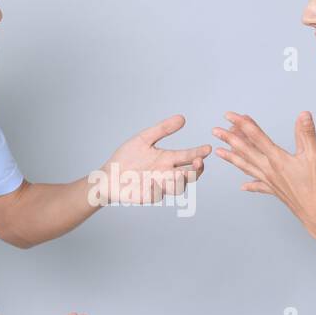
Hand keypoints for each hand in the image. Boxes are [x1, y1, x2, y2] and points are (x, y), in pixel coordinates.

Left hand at [97, 115, 211, 204]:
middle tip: (198, 162)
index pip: (188, 156)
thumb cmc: (126, 158)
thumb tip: (182, 118)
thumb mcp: (143, 139)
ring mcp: (160, 186)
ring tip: (177, 173)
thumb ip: (162, 129)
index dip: (199, 153)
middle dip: (196, 169)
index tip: (207, 148)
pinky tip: (151, 182)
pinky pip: (159, 194)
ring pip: (179, 186)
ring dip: (181, 180)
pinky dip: (157, 188)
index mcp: (167, 159)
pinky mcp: (150, 196)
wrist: (108, 176)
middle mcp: (167, 173)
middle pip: (190, 174)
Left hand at [212, 111, 315, 236]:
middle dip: (229, 139)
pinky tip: (243, 186)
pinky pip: (258, 186)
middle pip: (245, 151)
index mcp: (277, 159)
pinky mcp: (274, 191)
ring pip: (246, 167)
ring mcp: (269, 181)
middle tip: (215, 131)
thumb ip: (307, 134)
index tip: (229, 115)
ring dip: (232, 158)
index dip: (242, 124)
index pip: (256, 137)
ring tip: (219, 152)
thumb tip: (303, 115)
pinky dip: (250, 185)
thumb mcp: (314, 156)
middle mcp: (269, 170)